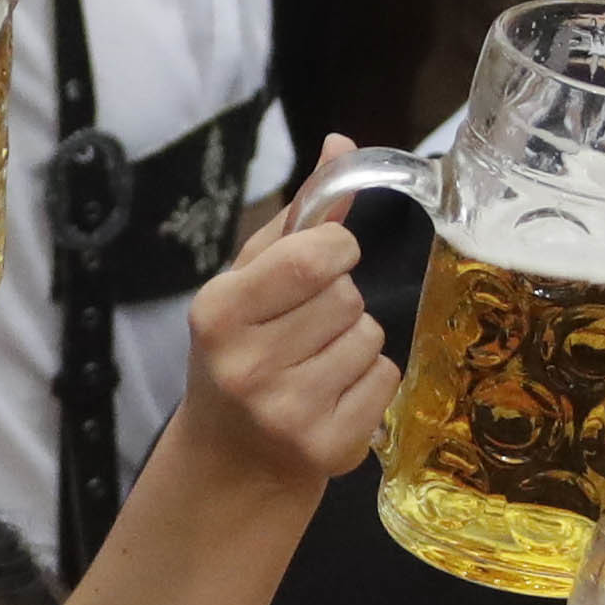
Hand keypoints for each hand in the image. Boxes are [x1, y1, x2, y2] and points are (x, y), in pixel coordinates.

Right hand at [161, 137, 395, 491]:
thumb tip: (341, 145)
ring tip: (317, 365)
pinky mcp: (325, 446)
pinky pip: (385, 380)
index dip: (333, 253)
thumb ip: (297, 218)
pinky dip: (369, 383)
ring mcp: (286, 411)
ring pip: (370, 338)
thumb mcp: (248, 284)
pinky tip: (333, 395)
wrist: (230, 459)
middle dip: (338, 305)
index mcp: (219, 312)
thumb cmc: (240, 353)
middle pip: (348, 298)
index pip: (315, 256)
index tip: (319, 267)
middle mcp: (246, 364)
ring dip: (355, 344)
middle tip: (304, 332)